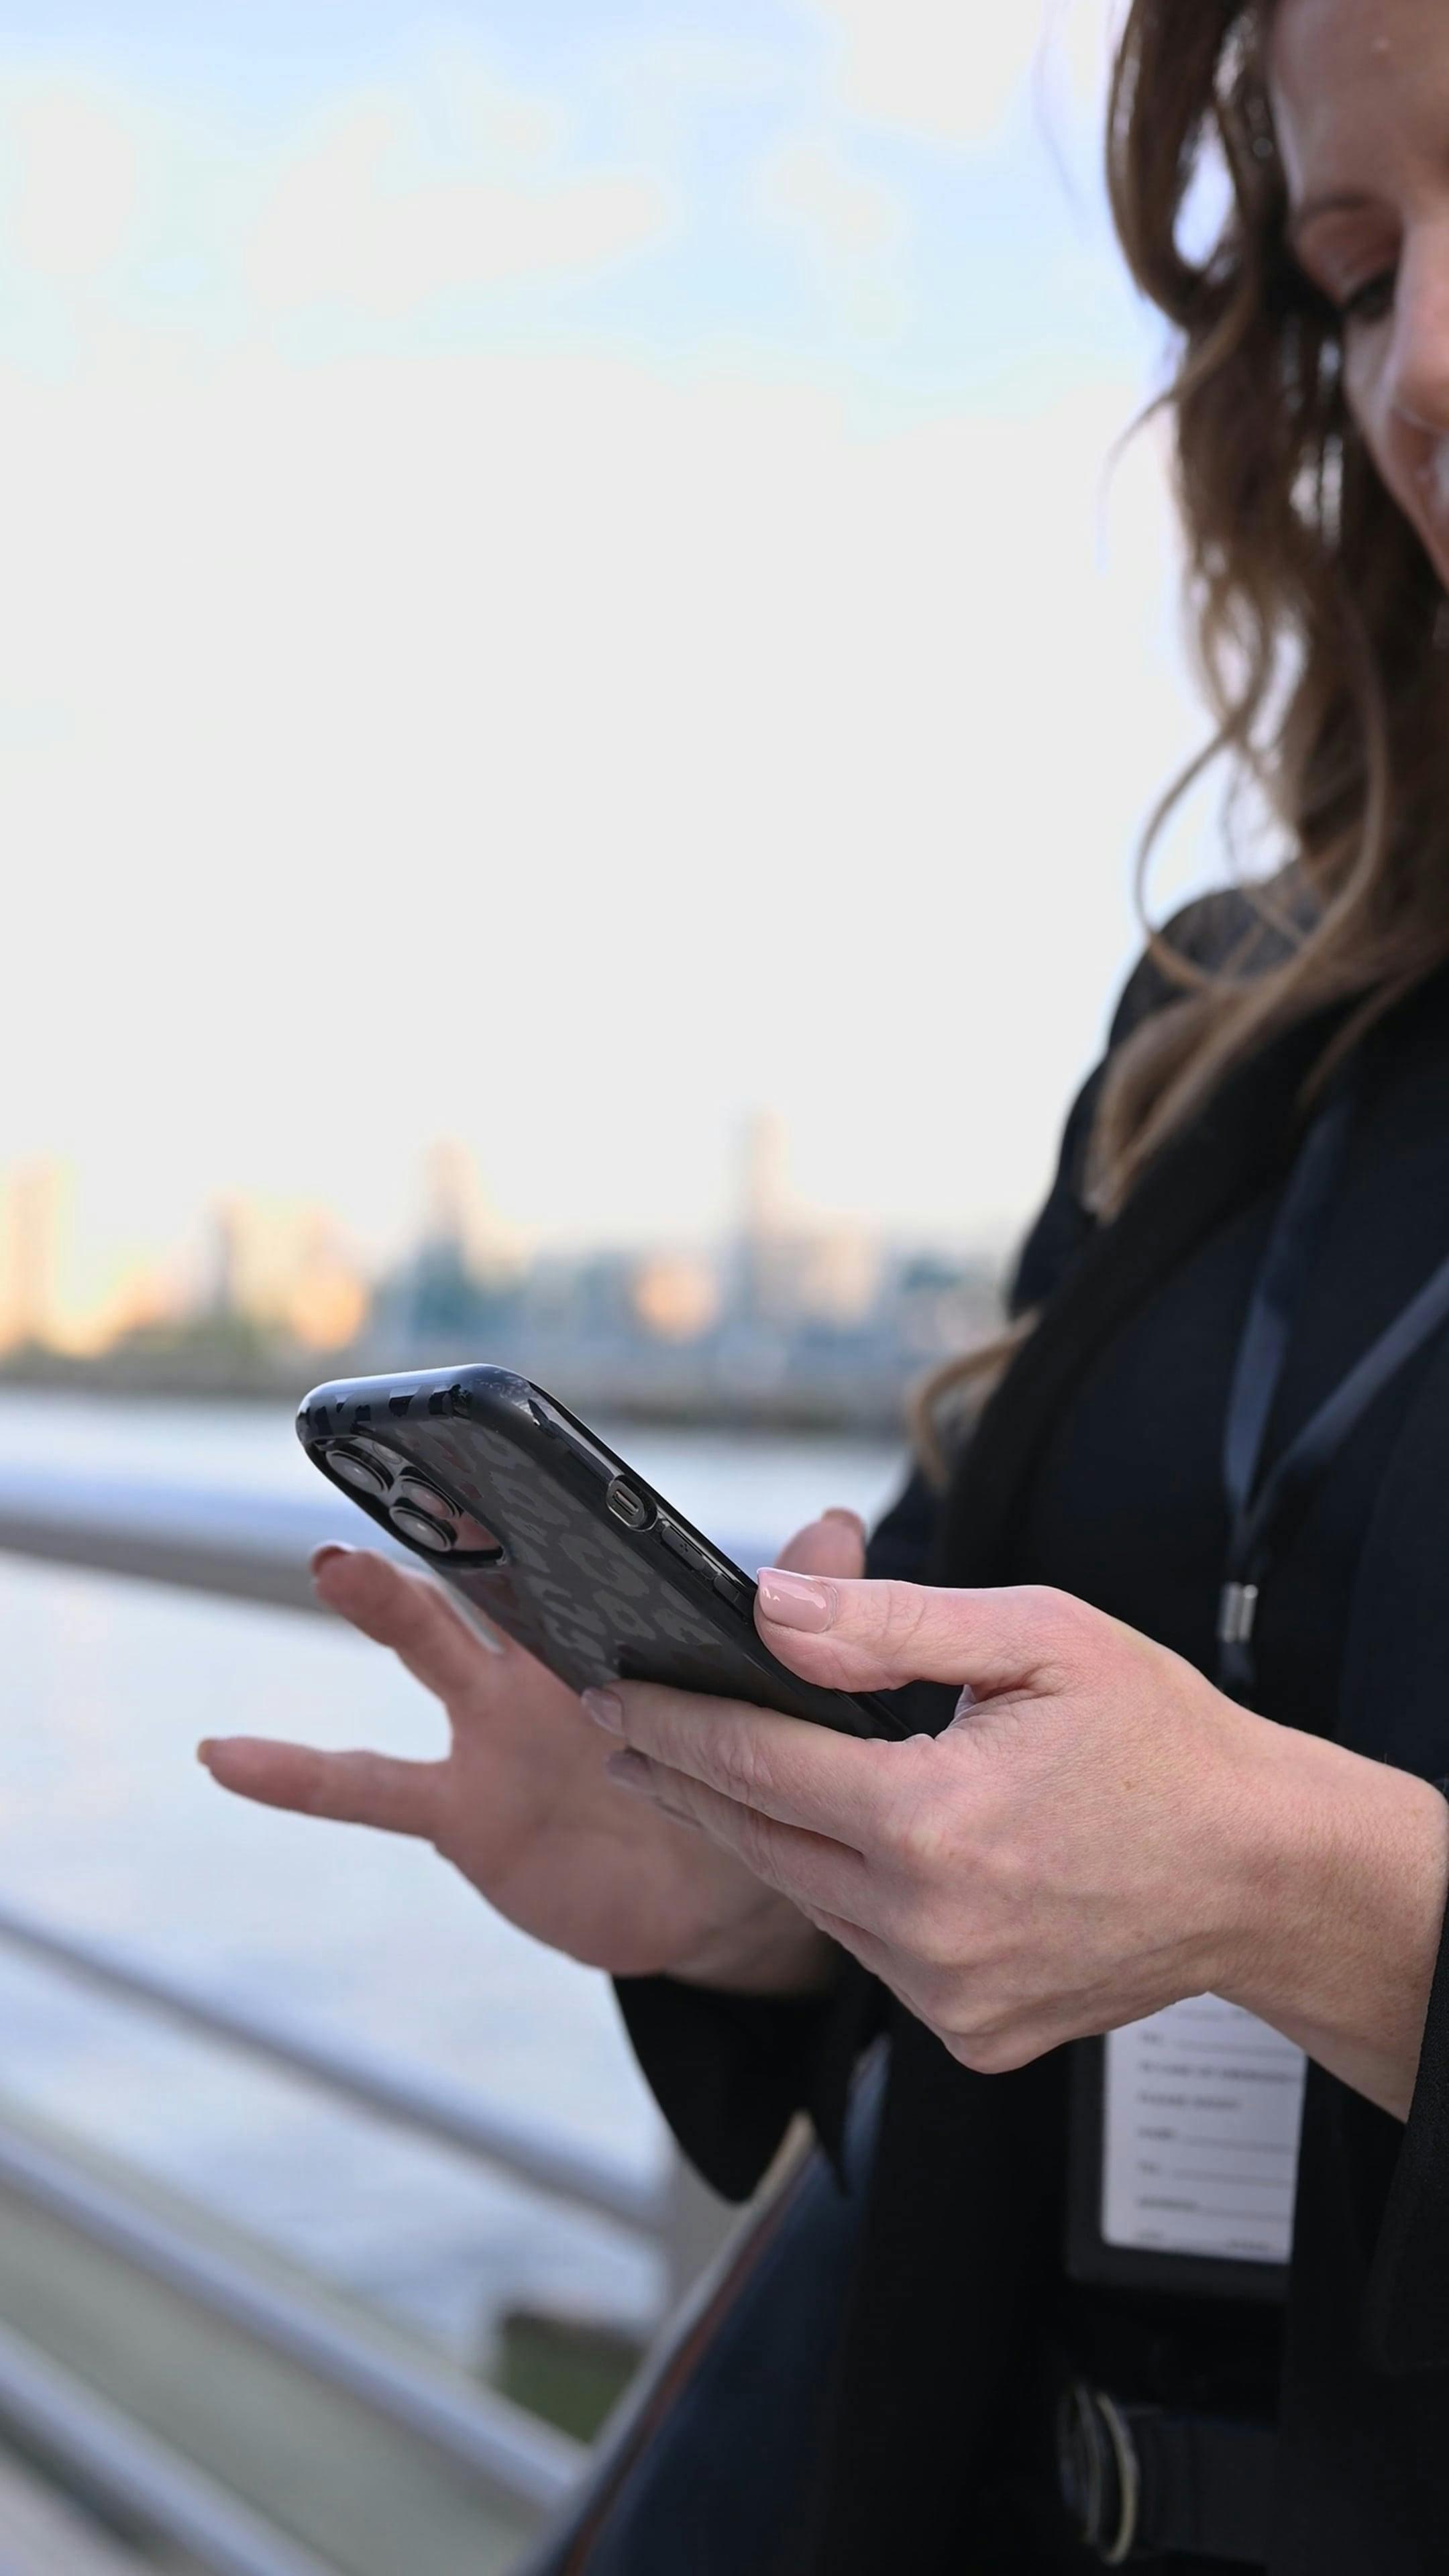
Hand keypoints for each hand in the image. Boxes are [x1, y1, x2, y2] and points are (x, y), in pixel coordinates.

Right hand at [196, 1511, 867, 1995]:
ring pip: (427, 1650)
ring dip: (380, 1604)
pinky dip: (291, 1772)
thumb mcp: (770, 1691)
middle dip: (448, 1518)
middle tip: (406, 1456)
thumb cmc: (732, 1765)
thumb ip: (800, 1605)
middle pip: (486, 1572)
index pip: (564, 1542)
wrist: (719, 1894)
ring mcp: (486, 1729)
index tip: (497, 1431)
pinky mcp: (462, 1809)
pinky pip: (365, 1787)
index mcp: (605, 1621)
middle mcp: (535, 1661)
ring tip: (329, 1558)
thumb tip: (843, 1522)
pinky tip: (224, 1752)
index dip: (533, 1492)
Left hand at [593, 1573, 1448, 2118]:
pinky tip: (851, 1850)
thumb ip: (888, 1625)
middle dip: (683, 1781)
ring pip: (811, 1902)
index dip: (669, 1723)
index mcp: (933, 1824)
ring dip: (764, 1838)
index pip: (753, 1765)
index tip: (608, 1694)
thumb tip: (768, 1609)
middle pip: (759, 1841)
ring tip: (717, 1777)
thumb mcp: (1036, 1639)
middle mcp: (927, 1927)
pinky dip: (849, 1899)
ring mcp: (949, 1996)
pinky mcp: (973, 2035)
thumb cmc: (1163, 1743)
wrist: (1266, 1872)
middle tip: (627, 1733)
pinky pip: (874, 1956)